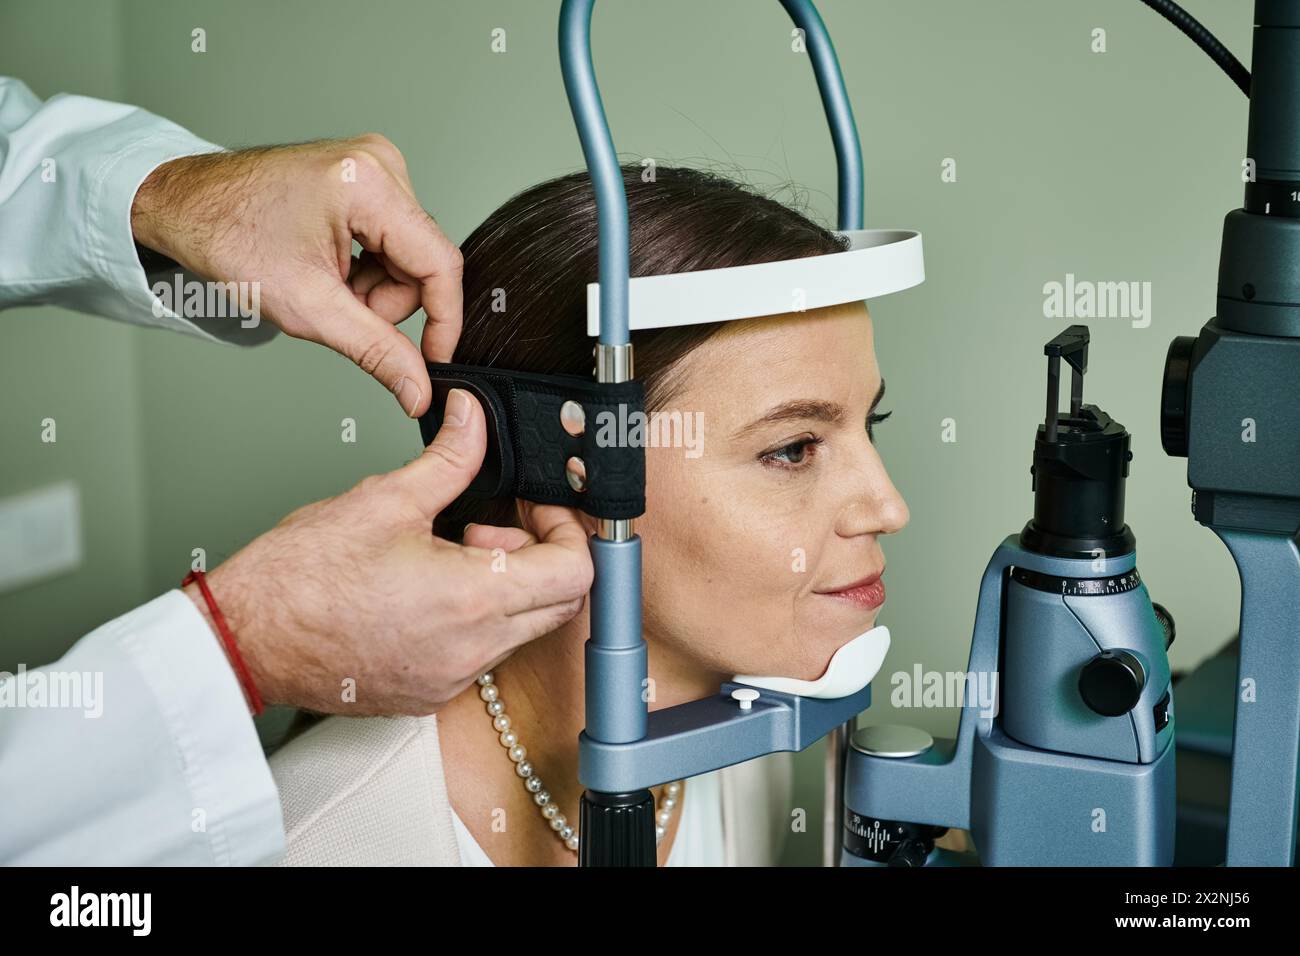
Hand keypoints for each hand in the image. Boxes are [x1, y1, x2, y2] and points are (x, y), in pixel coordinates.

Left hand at [131, 135, 460, 416]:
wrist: (185, 206)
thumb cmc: (227, 237)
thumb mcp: (307, 306)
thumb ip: (375, 350)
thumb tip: (417, 387)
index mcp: (370, 184)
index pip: (439, 263)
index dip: (443, 321)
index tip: (435, 361)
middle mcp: (380, 164)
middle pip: (422, 263)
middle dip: (386, 301)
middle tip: (338, 307)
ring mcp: (374, 168)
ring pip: (407, 258)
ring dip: (373, 288)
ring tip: (324, 284)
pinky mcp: (365, 178)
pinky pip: (391, 241)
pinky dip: (365, 268)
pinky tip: (328, 267)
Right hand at [183, 388, 594, 715]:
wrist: (244, 640)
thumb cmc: (298, 578)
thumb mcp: (384, 499)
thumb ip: (450, 458)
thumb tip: (475, 420)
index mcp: (472, 597)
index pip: (576, 571)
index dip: (567, 529)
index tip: (537, 507)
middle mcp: (472, 648)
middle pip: (560, 605)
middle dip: (543, 558)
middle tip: (491, 527)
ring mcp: (451, 679)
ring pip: (521, 631)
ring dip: (508, 588)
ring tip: (449, 556)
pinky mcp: (428, 695)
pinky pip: (481, 655)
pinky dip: (475, 619)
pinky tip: (428, 591)